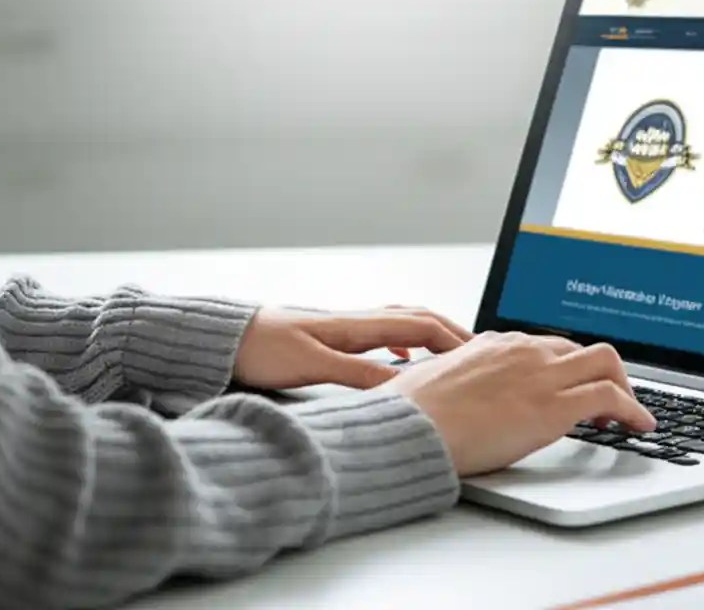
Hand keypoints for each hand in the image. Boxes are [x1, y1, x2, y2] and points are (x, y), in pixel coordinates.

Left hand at [234, 306, 472, 390]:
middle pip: (417, 319)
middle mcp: (354, 321)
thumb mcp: (311, 365)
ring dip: (429, 335)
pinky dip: (402, 342)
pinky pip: (380, 333)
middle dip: (451, 334)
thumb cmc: (259, 347)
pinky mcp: (330, 337)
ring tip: (451, 353)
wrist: (222, 337)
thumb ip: (356, 373)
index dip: (454, 339)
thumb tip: (401, 385)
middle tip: (479, 352)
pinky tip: (399, 357)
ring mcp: (343, 327)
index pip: (420, 326)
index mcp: (355, 325)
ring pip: (400, 324)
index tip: (481, 355)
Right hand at [383, 331, 655, 476]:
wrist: (410, 427)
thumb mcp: (432, 382)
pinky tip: (639, 426)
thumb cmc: (410, 413)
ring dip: (623, 385)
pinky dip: (633, 410)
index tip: (569, 385)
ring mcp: (540, 374)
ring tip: (628, 412)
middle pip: (578, 348)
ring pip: (605, 361)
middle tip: (605, 400)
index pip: (543, 345)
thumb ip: (456, 380)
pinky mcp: (554, 405)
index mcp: (492, 343)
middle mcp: (521, 350)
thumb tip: (456, 395)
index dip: (564, 367)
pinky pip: (610, 397)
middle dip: (598, 372)